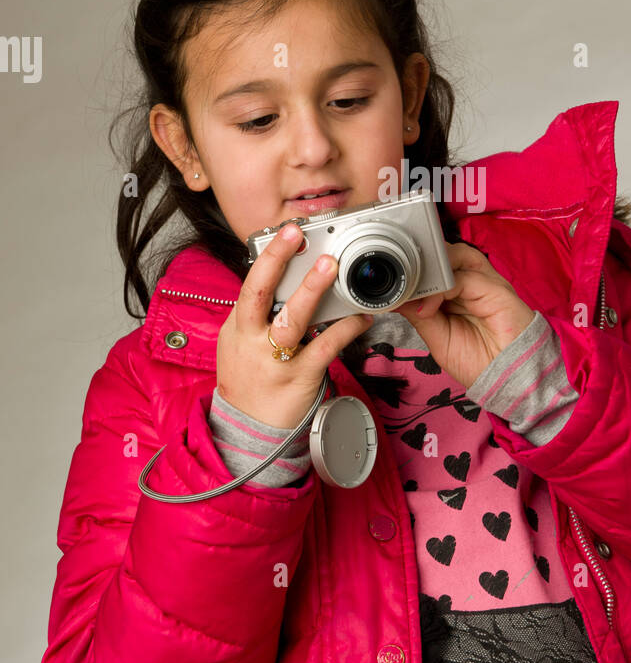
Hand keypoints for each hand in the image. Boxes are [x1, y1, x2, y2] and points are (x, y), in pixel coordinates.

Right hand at [216, 223, 371, 426]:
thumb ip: (256, 317)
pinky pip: (324, 348)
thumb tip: (280, 283)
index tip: (286, 232)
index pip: (249, 285)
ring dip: (311, 291)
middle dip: (276, 261)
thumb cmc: (248, 381)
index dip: (268, 257)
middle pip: (258, 294)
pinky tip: (361, 317)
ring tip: (331, 267)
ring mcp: (274, 360)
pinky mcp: (298, 378)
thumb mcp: (238, 345)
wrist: (248, 430)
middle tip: (297, 235)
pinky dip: (344, 330)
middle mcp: (250, 340)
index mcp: (236, 328)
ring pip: (291, 320)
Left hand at [396, 241, 535, 389]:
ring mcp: (485, 282)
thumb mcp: (437, 337)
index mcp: (459, 292)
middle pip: (445, 253)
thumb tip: (397, 298)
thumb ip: (418, 314)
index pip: (435, 266)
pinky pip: (462, 277)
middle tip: (402, 287)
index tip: (394, 289)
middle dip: (420, 266)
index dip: (414, 273)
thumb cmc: (479, 361)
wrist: (508, 379)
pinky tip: (429, 309)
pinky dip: (440, 290)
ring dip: (430, 272)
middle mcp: (473, 282)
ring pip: (454, 255)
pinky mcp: (496, 288)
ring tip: (417, 295)